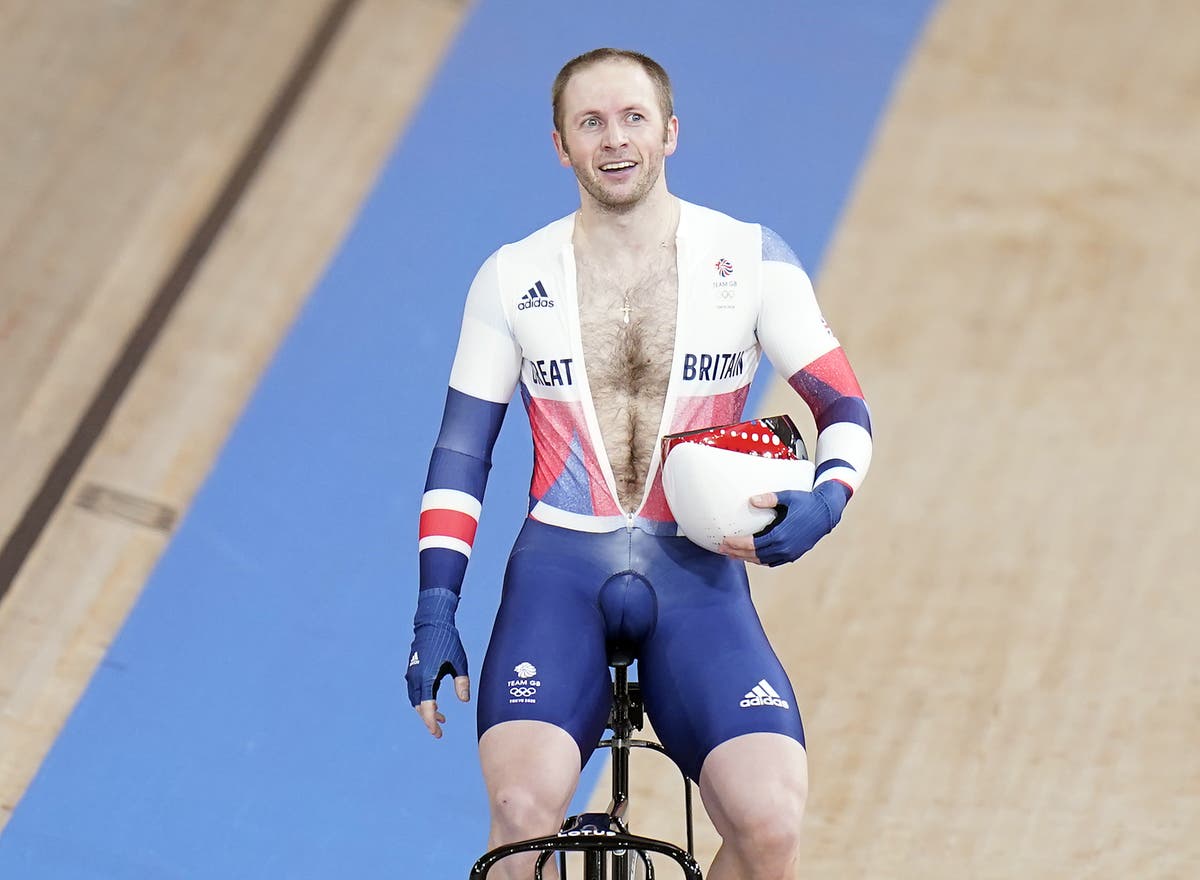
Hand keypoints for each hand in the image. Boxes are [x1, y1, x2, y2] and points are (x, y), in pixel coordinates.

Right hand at [405, 588, 471, 737]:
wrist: (433, 622)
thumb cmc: (448, 641)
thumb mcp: (459, 662)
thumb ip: (462, 682)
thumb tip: (464, 701)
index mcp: (426, 676)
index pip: (426, 707)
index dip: (431, 722)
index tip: (437, 733)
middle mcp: (415, 677)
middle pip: (419, 706)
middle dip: (429, 720)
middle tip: (440, 731)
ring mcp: (412, 673)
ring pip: (416, 700)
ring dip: (426, 710)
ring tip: (442, 718)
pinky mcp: (413, 670)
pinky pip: (416, 691)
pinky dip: (423, 700)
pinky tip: (435, 703)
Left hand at [719, 481, 848, 566]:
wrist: (828, 513)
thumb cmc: (807, 502)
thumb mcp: (788, 496)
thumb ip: (769, 498)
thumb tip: (752, 500)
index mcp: (781, 534)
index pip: (752, 544)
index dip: (736, 544)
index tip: (724, 541)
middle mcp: (785, 547)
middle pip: (754, 555)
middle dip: (736, 553)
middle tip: (722, 549)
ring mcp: (790, 553)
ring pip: (763, 560)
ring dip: (746, 558)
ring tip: (732, 554)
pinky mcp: (794, 554)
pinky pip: (773, 561)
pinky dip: (760, 559)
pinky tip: (751, 555)